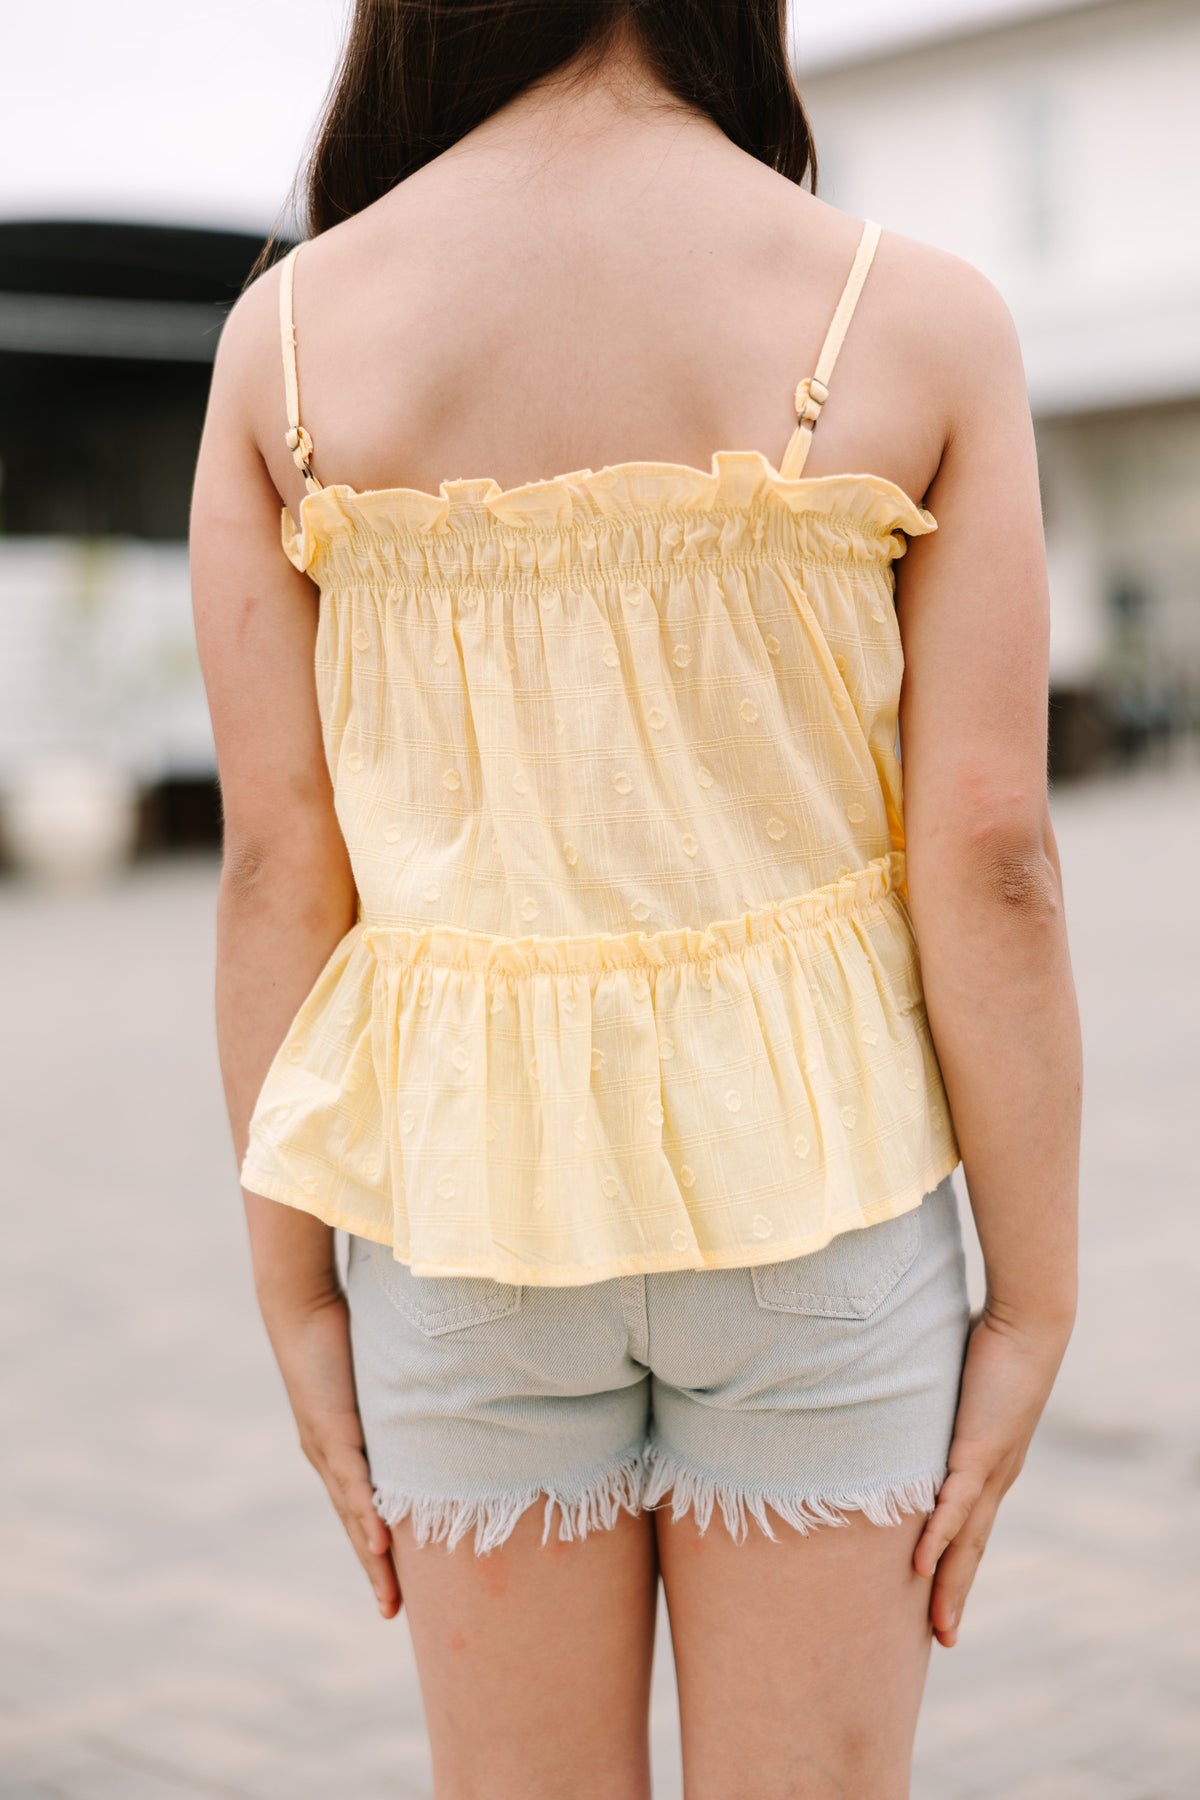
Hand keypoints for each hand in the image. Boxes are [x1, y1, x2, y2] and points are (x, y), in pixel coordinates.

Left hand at [258, 1282, 401, 1620]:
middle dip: (375, 1572)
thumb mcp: (378, 1377)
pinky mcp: (330, 1432)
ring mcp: (328, 1450)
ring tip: (388, 1598)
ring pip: (353, 1516)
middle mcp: (329, 1460)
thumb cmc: (340, 1335)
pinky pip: (353, 1480)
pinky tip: (379, 1542)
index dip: (376, 1550)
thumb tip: (436, 1401)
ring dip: (371, 1559)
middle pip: (355, 1528)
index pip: (360, 1511)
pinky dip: (366, 1513)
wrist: (299, 1310)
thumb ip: (400, 1398)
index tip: (394, 1587)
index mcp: (338, 1451)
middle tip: (392, 1613)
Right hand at [913, 1305, 1071, 1647]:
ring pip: (966, 1540)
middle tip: (944, 1638)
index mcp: (992, 1466)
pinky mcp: (978, 1450)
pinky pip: (953, 1503)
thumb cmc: (994, 1344)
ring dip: (950, 1585)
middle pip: (973, 1549)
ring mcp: (988, 1468)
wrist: (1030, 1325)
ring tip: (939, 1627)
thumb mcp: (959, 1386)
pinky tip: (922, 1566)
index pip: (972, 1528)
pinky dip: (937, 1537)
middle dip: (957, 1595)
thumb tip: (904, 1398)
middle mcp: (996, 1478)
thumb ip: (936, 1403)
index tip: (943, 1599)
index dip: (957, 1566)